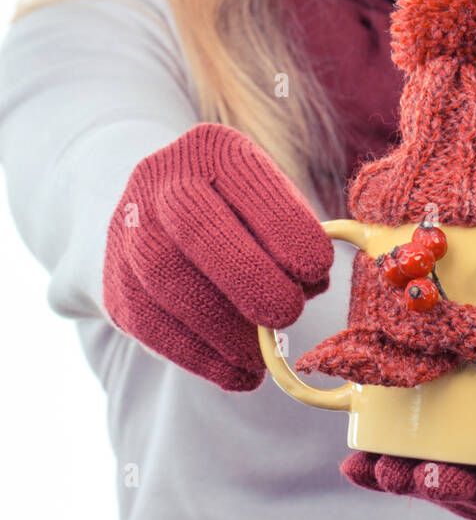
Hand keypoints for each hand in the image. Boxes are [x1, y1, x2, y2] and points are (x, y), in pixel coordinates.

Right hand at [103, 122, 333, 390]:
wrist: (156, 218)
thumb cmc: (239, 215)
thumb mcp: (270, 204)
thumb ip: (295, 235)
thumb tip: (314, 285)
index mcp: (213, 148)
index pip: (245, 177)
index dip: (283, 225)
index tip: (317, 269)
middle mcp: (161, 179)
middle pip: (193, 224)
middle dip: (246, 274)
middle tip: (287, 313)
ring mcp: (129, 228)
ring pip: (164, 277)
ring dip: (220, 327)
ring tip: (261, 357)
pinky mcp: (114, 281)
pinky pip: (147, 322)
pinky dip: (197, 354)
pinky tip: (234, 372)